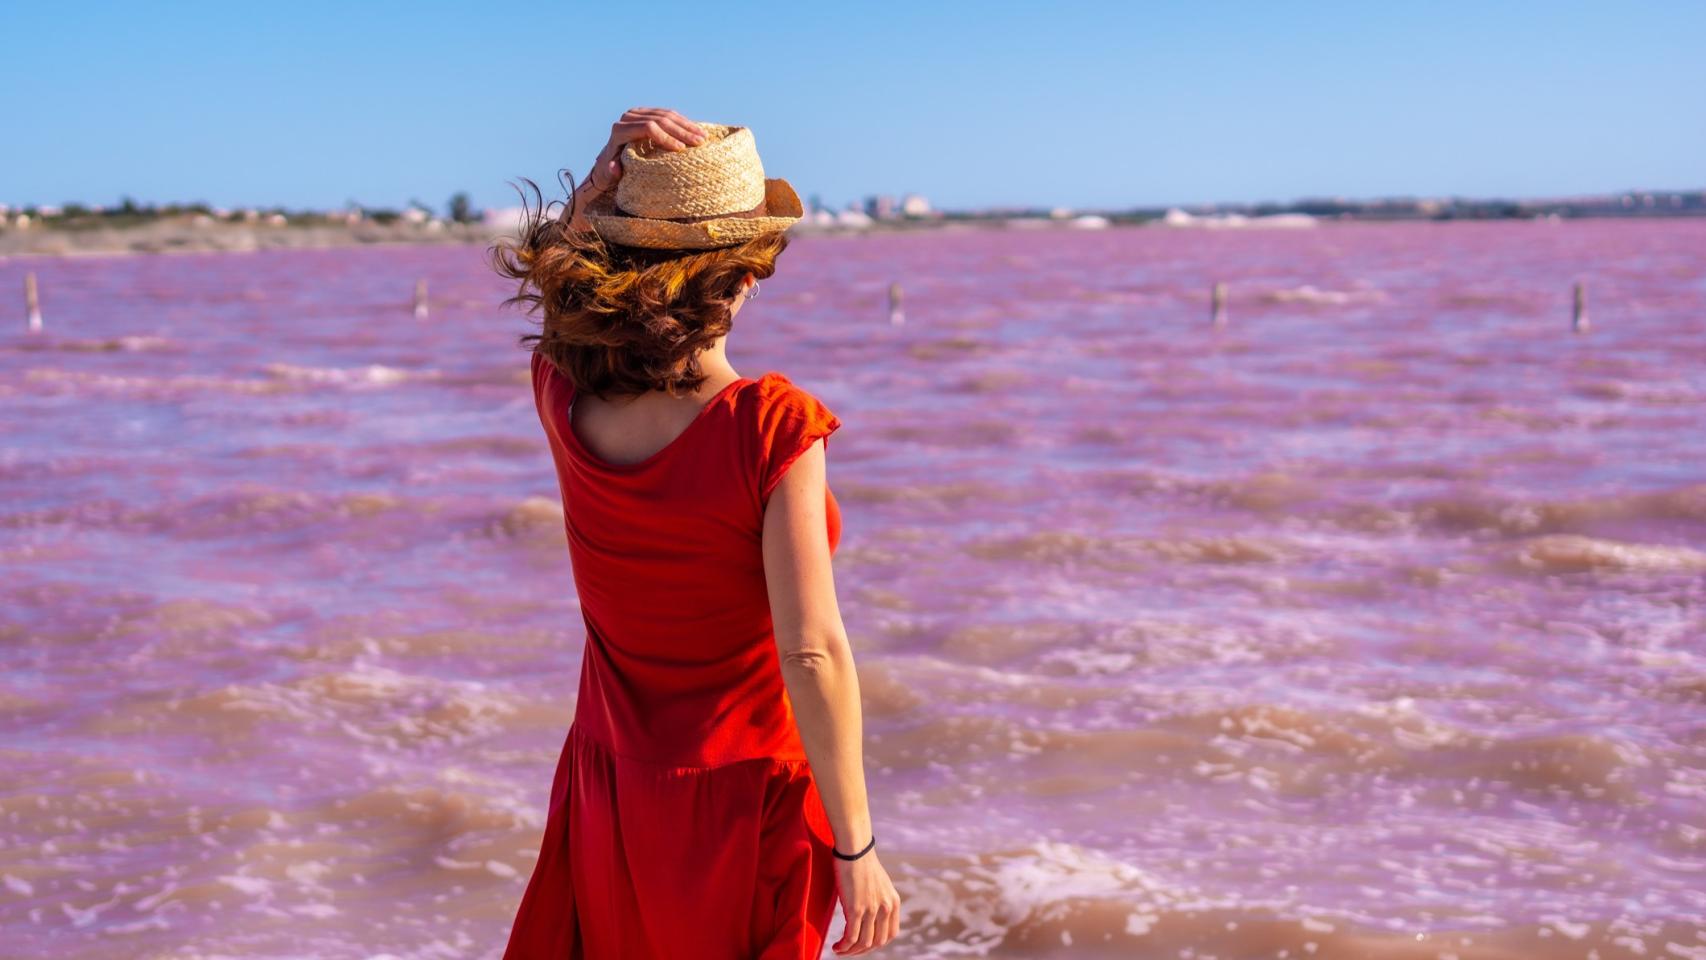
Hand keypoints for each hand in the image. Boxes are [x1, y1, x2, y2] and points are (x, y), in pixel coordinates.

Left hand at [586, 107, 706, 193]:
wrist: (608, 158)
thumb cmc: (611, 170)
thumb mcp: (609, 174)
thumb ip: (612, 171)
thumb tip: (615, 168)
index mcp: (620, 130)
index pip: (648, 128)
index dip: (666, 137)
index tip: (681, 149)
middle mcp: (628, 117)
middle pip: (660, 120)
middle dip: (681, 131)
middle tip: (699, 142)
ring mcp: (638, 113)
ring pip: (666, 114)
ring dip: (687, 126)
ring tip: (703, 137)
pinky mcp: (647, 112)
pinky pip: (668, 114)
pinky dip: (683, 122)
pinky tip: (697, 130)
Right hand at [831, 852, 900, 954]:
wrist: (854, 848)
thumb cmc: (861, 862)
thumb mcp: (879, 884)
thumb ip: (878, 900)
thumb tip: (867, 915)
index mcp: (894, 902)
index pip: (890, 934)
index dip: (877, 943)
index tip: (864, 944)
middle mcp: (886, 908)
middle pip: (877, 942)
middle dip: (862, 951)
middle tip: (849, 950)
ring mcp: (872, 910)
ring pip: (864, 943)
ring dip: (851, 951)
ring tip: (840, 950)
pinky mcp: (856, 909)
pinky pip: (851, 937)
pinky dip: (843, 946)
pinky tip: (836, 946)